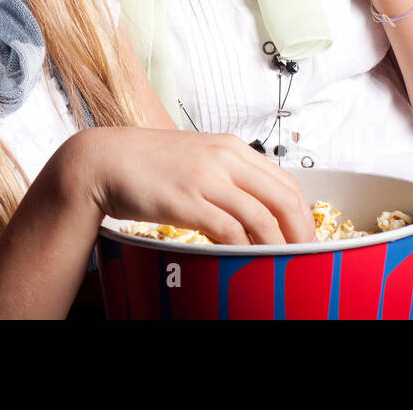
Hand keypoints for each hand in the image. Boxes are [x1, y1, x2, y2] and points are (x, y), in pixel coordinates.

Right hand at [60, 127, 317, 244]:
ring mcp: (205, 177)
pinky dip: (244, 248)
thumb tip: (257, 211)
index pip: (285, 181)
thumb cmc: (147, 165)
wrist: (104, 161)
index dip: (304, 214)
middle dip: (301, 233)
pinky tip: (245, 260)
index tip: (308, 238)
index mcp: (231, 147)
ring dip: (277, 246)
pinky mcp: (186, 199)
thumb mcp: (196, 160)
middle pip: (283, 198)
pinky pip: (228, 229)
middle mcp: (224, 157)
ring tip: (281, 266)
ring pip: (261, 217)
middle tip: (306, 258)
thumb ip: (227, 177)